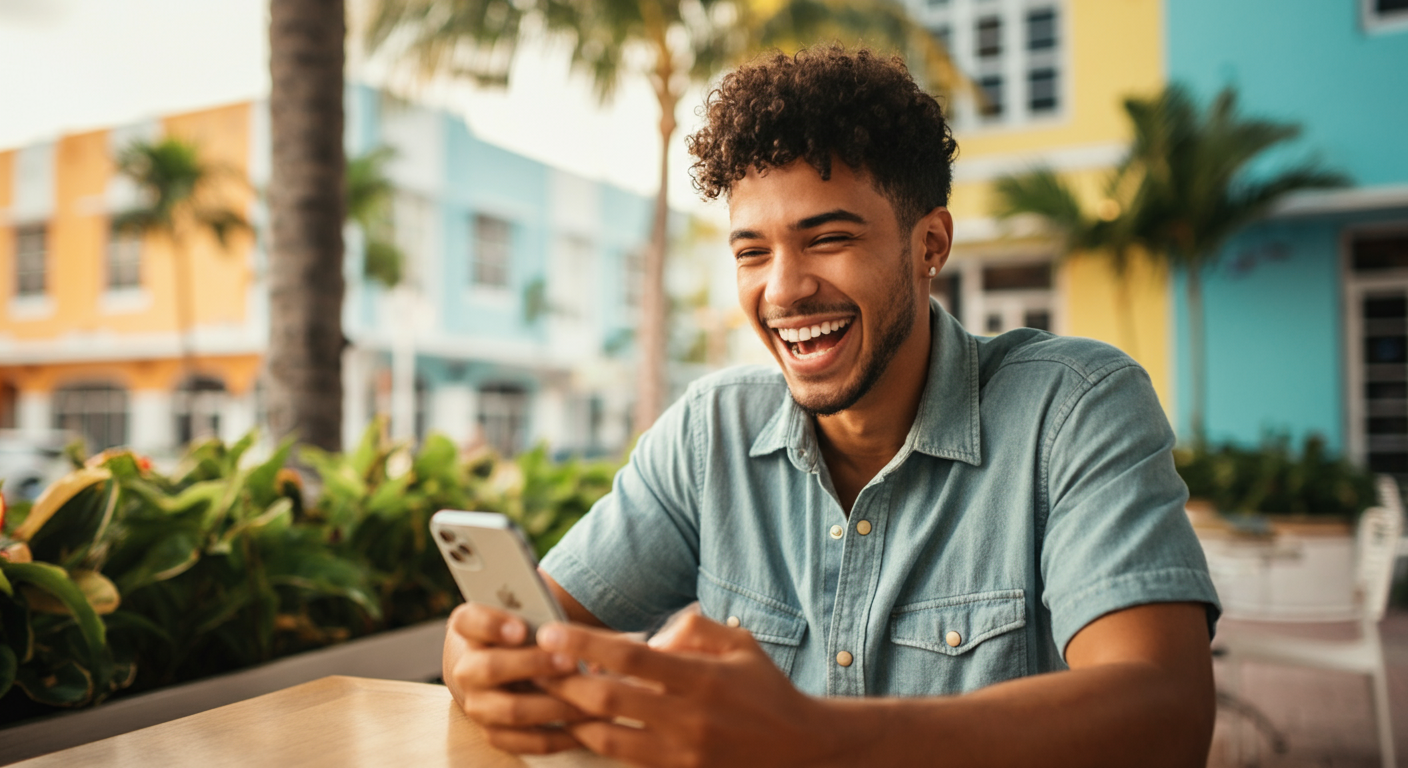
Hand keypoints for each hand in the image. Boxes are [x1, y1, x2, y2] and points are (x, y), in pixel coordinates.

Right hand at [442, 602, 592, 753]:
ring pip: (511, 709)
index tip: (522, 629)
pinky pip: (524, 741)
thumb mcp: (526, 617)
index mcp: (470, 629)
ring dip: (552, 705)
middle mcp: (467, 669)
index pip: (468, 621)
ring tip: (586, 700)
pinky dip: (556, 736)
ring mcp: (477, 704)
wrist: (499, 672)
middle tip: (570, 662)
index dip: (491, 625)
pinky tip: (583, 728)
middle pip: (490, 667)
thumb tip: (570, 634)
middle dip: (533, 665)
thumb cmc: (523, 635)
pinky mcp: (494, 733)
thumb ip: (539, 619)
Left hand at [537, 613, 842, 767]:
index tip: (551, 633)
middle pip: (607, 700)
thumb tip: (651, 636)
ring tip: (550, 697)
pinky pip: (623, 761)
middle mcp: (687, 719)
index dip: (584, 644)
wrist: (800, 749)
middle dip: (563, 680)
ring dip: (572, 717)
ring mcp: (680, 754)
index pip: (629, 657)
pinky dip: (597, 744)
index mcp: (701, 678)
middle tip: (535, 665)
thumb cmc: (766, 689)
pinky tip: (581, 727)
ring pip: (606, 738)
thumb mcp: (740, 645)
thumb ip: (694, 628)